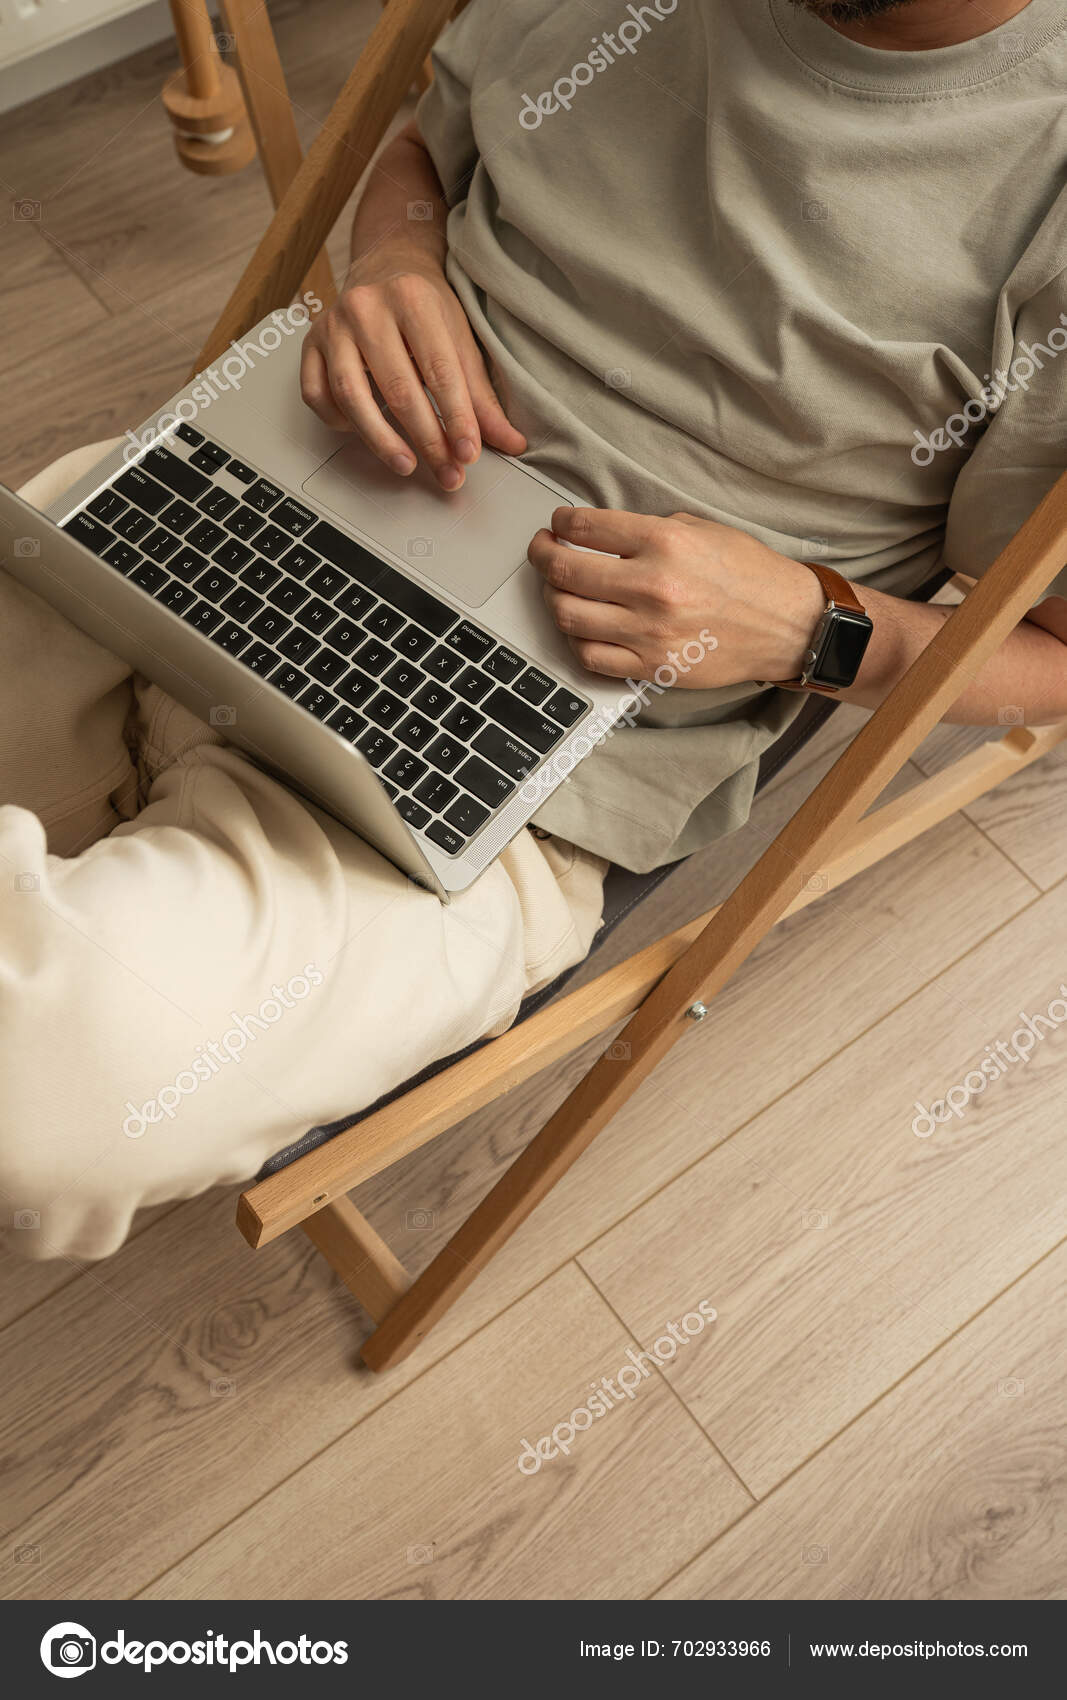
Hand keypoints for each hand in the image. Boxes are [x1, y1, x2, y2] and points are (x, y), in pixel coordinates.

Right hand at [300, 248, 526, 490]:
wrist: (384, 266)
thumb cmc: (425, 306)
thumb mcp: (460, 338)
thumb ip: (481, 394)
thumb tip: (511, 442)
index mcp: (412, 298)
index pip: (439, 370)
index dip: (456, 418)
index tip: (468, 454)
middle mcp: (367, 308)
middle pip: (398, 388)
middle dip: (427, 439)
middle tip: (447, 473)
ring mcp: (333, 326)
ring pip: (350, 395)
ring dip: (381, 440)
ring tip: (407, 465)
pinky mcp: (310, 344)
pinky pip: (316, 394)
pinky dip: (338, 421)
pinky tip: (362, 431)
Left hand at [529, 507, 827, 687]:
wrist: (786, 624)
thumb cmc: (749, 575)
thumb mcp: (701, 529)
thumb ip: (647, 529)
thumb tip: (600, 533)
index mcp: (664, 542)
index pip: (584, 527)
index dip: (561, 523)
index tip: (558, 524)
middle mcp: (652, 586)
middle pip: (564, 571)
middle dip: (541, 556)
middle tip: (543, 551)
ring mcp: (649, 631)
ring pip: (568, 616)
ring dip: (553, 599)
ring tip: (559, 589)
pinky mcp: (652, 666)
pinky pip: (591, 657)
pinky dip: (576, 640)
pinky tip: (582, 626)